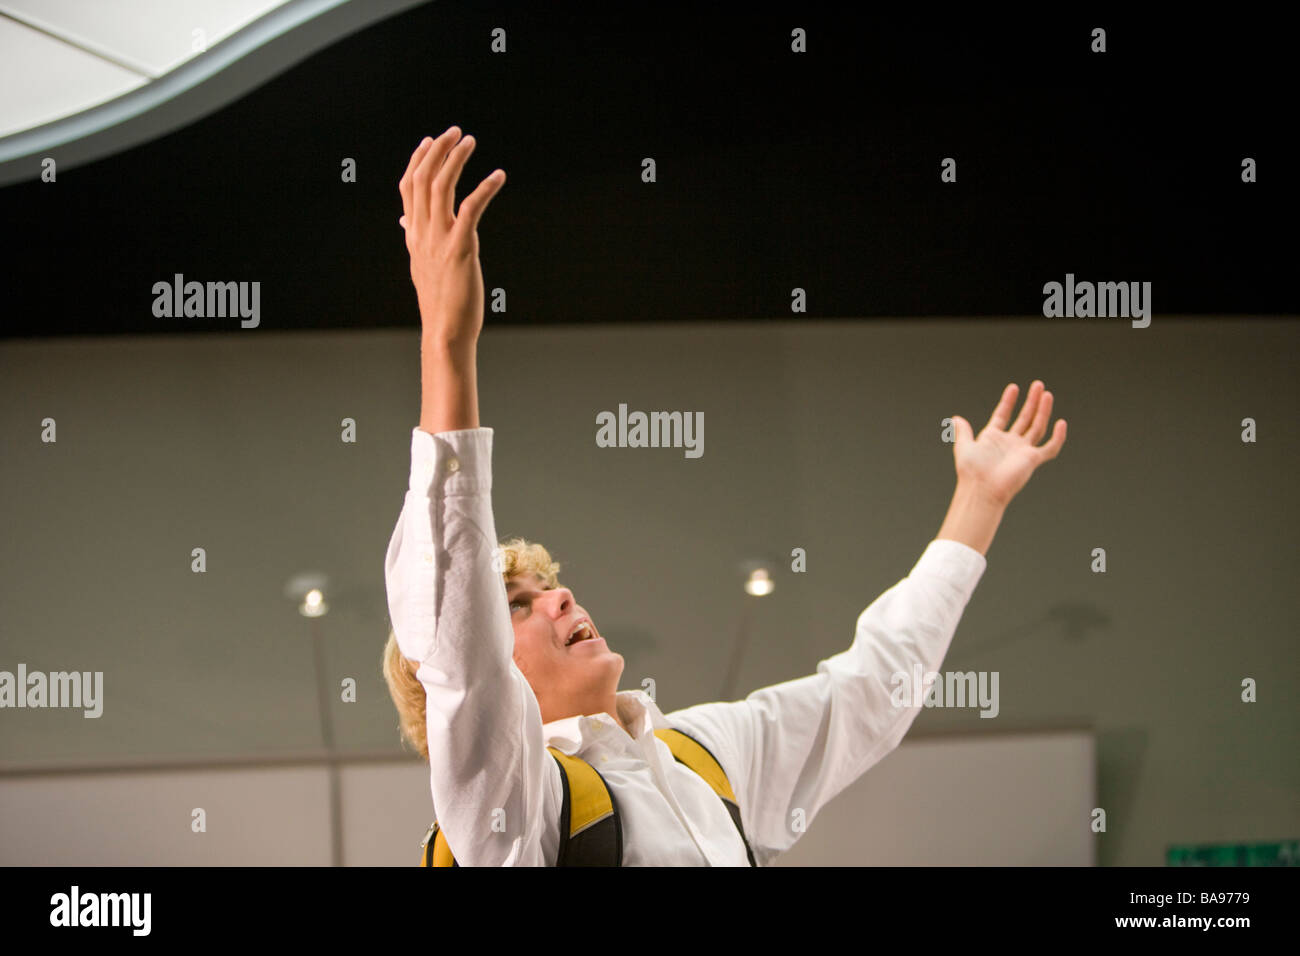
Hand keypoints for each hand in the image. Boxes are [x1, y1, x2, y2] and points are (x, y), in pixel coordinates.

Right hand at [398, 127, 505, 349]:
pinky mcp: (460, 250)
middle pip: (422, 179)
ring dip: (456, 159)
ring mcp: (438, 241)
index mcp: (413, 236)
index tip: (430, 141)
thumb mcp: (421, 265)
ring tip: (471, 142)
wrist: (446, 331)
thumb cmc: (440, 301)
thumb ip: (415, 238)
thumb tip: (404, 221)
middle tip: (457, 132)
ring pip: (441, 187)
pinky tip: (498, 176)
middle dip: (438, 150)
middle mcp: (422, 234)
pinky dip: (485, 189)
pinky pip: (470, 210)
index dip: (418, 160)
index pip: (408, 188)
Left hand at [950, 381, 1066, 506]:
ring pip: (1037, 427)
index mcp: (993, 438)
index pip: (1003, 415)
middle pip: (1024, 418)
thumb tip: (955, 419)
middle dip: (1031, 402)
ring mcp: (1022, 451)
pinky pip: (1050, 447)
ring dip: (1043, 410)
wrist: (981, 488)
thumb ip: (963, 432)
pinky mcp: (1032, 460)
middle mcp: (1010, 443)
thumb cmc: (971, 471)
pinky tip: (1061, 423)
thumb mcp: (964, 446)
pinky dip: (1057, 437)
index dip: (1008, 401)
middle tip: (1038, 385)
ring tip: (1046, 394)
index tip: (1013, 388)